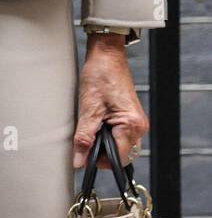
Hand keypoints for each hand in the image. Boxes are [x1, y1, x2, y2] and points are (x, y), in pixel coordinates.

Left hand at [73, 32, 148, 168]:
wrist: (106, 56)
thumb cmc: (99, 77)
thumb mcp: (88, 109)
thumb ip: (84, 138)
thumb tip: (79, 162)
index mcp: (131, 126)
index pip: (118, 159)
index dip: (100, 161)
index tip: (83, 155)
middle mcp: (138, 126)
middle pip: (121, 154)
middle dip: (102, 152)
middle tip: (84, 140)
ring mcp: (135, 121)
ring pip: (120, 145)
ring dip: (104, 143)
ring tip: (90, 127)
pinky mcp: (130, 117)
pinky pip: (120, 134)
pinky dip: (106, 134)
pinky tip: (96, 123)